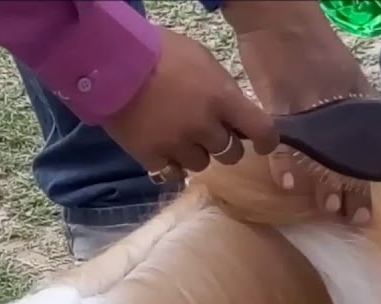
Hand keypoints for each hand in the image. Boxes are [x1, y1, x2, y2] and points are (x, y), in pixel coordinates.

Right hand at [101, 27, 279, 184]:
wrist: (113, 63)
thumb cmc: (160, 52)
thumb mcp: (201, 60)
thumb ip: (221, 88)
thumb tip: (232, 109)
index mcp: (222, 98)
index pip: (261, 130)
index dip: (267, 141)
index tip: (263, 144)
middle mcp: (205, 127)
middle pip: (231, 154)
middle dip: (224, 144)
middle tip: (209, 132)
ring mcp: (177, 145)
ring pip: (201, 165)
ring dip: (195, 154)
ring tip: (178, 137)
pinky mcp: (151, 157)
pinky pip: (171, 173)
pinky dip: (170, 164)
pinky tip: (162, 150)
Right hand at [225, 1, 378, 223]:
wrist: (279, 16)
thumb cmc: (309, 45)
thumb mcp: (345, 71)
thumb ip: (354, 103)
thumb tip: (363, 136)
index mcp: (356, 98)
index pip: (369, 147)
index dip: (371, 179)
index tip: (369, 209)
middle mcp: (338, 105)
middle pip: (350, 155)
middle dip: (353, 190)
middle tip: (352, 217)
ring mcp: (308, 105)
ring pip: (322, 153)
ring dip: (325, 183)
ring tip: (327, 208)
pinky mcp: (278, 102)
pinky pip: (283, 140)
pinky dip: (285, 164)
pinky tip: (289, 184)